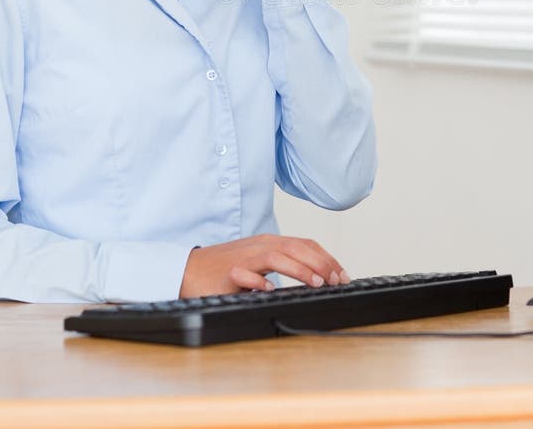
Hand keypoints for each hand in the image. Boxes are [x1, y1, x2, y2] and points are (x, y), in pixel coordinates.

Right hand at [178, 234, 350, 297]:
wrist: (189, 269)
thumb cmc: (226, 268)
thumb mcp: (260, 264)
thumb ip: (283, 265)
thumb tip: (316, 278)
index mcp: (270, 242)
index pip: (305, 244)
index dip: (327, 257)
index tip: (343, 274)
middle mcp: (260, 245)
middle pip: (296, 247)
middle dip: (321, 263)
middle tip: (337, 280)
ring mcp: (243, 257)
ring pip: (276, 256)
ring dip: (299, 269)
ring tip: (317, 282)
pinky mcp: (227, 272)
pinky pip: (244, 275)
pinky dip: (259, 281)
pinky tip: (271, 289)